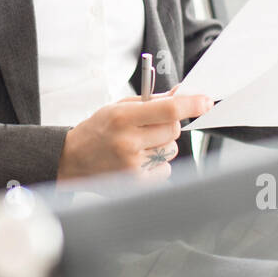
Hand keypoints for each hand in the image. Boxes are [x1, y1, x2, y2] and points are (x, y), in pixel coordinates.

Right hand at [58, 89, 212, 182]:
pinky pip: (166, 168)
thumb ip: (151, 101)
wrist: (72, 159)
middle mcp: (128, 142)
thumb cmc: (97, 130)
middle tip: (150, 126)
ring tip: (139, 145)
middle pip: (173, 130)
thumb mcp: (117, 107)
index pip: (168, 109)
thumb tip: (182, 94)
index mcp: (122, 117)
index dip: (191, 104)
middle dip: (168, 125)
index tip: (206, 101)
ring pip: (171, 149)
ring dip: (162, 145)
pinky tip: (139, 160)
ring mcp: (133, 165)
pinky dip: (158, 163)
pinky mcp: (137, 182)